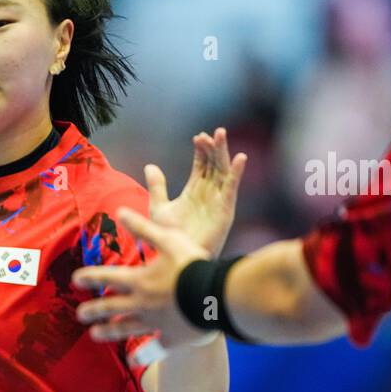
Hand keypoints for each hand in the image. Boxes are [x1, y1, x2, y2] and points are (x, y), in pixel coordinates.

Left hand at [73, 190, 214, 350]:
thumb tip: (120, 212)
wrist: (215, 296)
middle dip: (93, 310)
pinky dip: (143, 355)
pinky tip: (133, 359)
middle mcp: (142, 304)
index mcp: (139, 280)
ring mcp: (155, 323)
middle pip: (111, 307)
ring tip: (95, 334)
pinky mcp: (171, 338)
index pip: (107, 278)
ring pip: (126, 329)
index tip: (75, 280)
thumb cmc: (193, 264)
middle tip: (79, 314)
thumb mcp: (168, 239)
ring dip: (109, 332)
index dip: (90, 277)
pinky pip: (153, 349)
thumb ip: (143, 228)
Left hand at [148, 127, 246, 257]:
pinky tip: (240, 157)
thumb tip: (150, 165)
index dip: (201, 151)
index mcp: (195, 190)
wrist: (178, 259)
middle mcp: (209, 193)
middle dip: (213, 148)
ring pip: (223, 172)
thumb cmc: (171, 237)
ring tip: (222, 136)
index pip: (201, 165)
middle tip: (213, 132)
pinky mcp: (225, 210)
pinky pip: (232, 188)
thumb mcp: (159, 207)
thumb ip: (157, 187)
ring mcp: (218, 201)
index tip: (197, 136)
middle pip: (214, 165)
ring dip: (223, 154)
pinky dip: (236, 173)